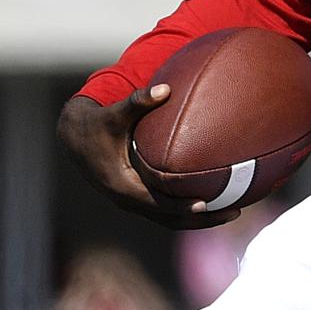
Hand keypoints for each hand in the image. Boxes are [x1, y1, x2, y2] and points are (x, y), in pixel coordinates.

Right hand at [56, 87, 243, 228]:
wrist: (76, 137)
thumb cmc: (98, 123)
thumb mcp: (116, 114)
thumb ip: (138, 102)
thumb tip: (164, 88)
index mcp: (122, 185)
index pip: (156, 203)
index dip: (180, 205)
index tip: (205, 203)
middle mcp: (127, 199)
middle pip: (169, 219)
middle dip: (201, 220)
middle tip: (234, 214)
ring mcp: (132, 202)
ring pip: (169, 220)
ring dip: (199, 221)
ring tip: (232, 213)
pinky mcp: (137, 199)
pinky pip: (166, 212)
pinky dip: (188, 212)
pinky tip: (214, 205)